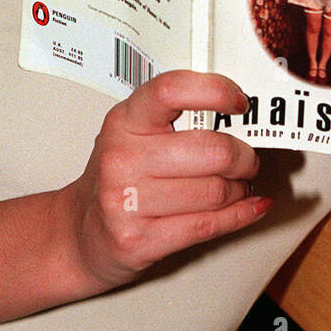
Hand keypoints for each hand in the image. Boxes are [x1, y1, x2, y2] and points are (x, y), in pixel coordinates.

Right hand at [60, 71, 269, 290]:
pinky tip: (250, 207)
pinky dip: (240, 215)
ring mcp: (128, 201)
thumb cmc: (118, 179)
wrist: (80, 235)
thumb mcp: (133, 135)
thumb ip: (176, 118)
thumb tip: (237, 112)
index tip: (239, 103)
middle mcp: (122, 158)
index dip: (215, 92)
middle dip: (244, 157)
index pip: (172, 90)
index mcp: (124, 121)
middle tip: (247, 160)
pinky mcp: (139, 240)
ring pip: (216, 191)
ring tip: (237, 187)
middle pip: (214, 150)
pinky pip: (209, 225)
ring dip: (240, 190)